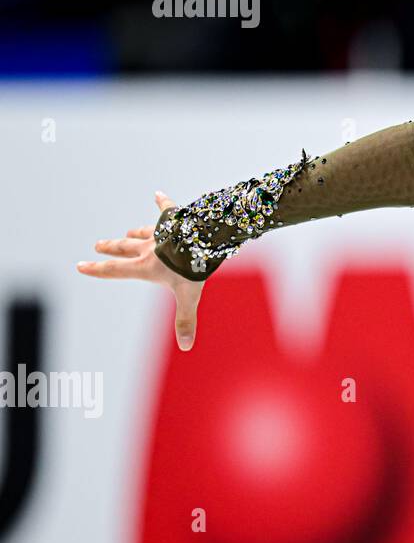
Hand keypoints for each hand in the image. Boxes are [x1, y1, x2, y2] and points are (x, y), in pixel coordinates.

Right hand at [76, 191, 204, 351]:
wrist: (204, 238)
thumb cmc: (194, 267)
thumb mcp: (189, 296)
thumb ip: (185, 320)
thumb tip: (187, 347)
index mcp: (146, 267)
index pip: (116, 271)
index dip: (97, 270)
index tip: (81, 265)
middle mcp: (149, 249)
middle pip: (124, 249)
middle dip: (110, 249)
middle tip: (97, 245)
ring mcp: (162, 233)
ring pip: (143, 233)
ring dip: (134, 234)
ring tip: (127, 233)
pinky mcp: (176, 220)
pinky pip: (168, 210)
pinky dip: (163, 203)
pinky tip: (159, 195)